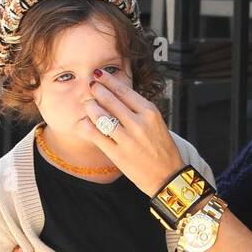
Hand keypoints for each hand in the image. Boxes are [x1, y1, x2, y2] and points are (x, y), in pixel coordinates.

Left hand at [78, 68, 183, 196]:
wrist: (168, 176)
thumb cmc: (163, 150)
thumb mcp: (157, 124)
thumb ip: (139, 110)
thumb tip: (117, 96)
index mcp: (150, 113)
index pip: (124, 91)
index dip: (108, 81)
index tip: (100, 75)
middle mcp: (139, 123)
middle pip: (110, 100)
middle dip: (97, 90)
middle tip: (91, 87)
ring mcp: (127, 139)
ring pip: (100, 116)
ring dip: (90, 107)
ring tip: (88, 104)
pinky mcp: (118, 154)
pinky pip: (96, 135)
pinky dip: (86, 126)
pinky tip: (83, 122)